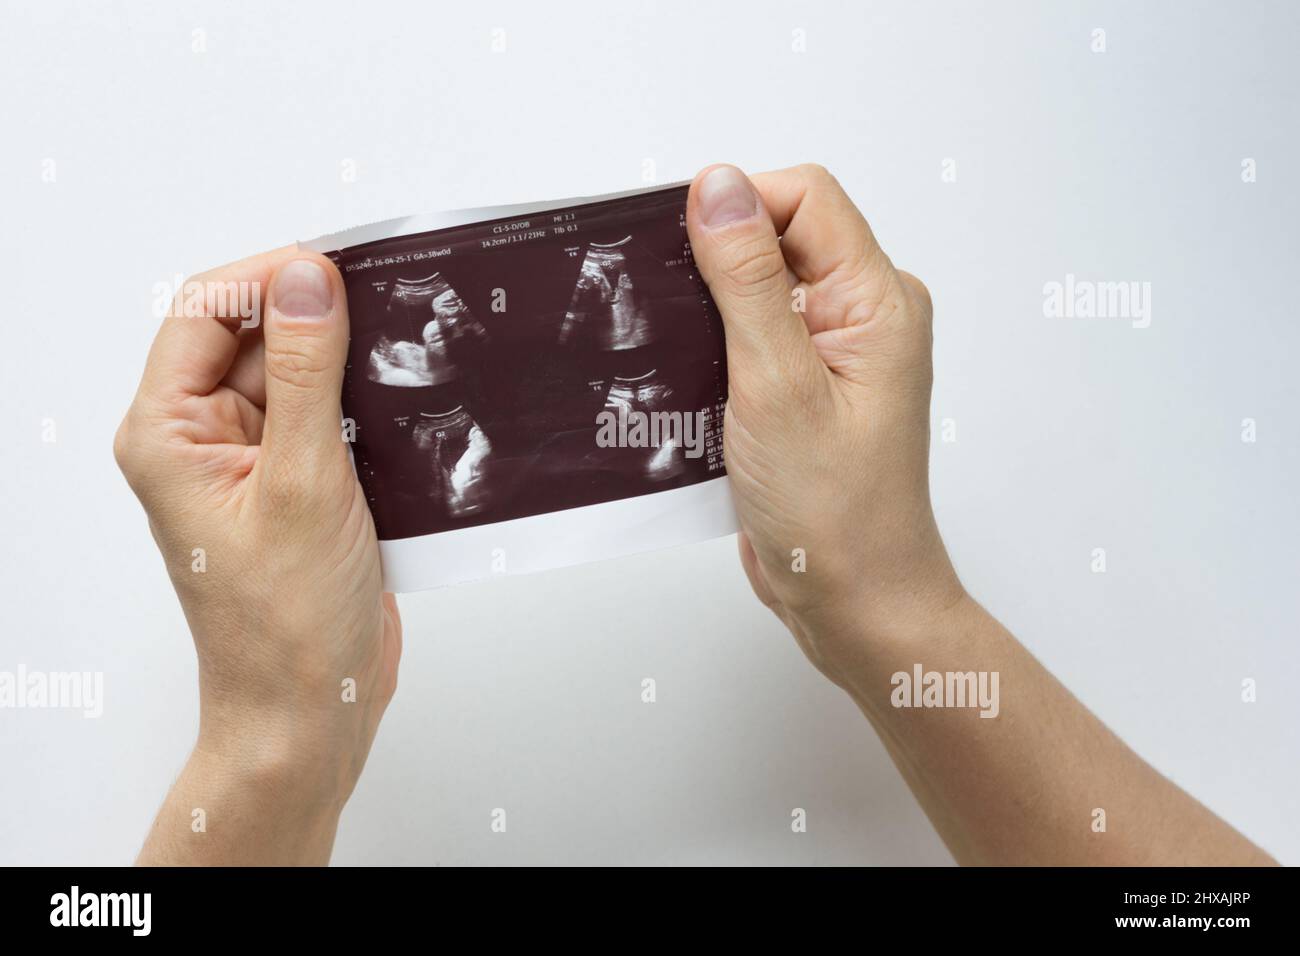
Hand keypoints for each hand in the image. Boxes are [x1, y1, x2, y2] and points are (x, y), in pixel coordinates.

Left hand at [115, 249, 400, 863]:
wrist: (311, 709)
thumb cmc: (286, 625)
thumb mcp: (302, 484)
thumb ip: (307, 374)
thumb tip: (307, 278)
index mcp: (170, 433)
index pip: (207, 311)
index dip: (270, 277)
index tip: (341, 267)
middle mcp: (206, 440)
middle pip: (258, 335)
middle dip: (322, 317)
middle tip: (393, 308)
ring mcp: (257, 462)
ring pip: (304, 374)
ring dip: (353, 365)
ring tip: (409, 363)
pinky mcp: (303, 484)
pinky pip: (334, 417)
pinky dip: (370, 406)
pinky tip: (411, 408)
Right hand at [686, 164, 963, 684]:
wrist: (852, 600)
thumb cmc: (833, 510)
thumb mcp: (778, 384)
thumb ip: (747, 280)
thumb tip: (718, 185)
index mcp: (877, 299)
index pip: (805, 198)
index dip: (738, 207)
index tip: (679, 247)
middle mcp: (862, 316)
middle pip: (779, 236)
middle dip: (716, 260)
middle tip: (672, 311)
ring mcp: (834, 354)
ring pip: (758, 289)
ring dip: (710, 309)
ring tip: (679, 354)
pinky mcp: (804, 388)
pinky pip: (752, 338)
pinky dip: (714, 348)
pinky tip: (687, 382)